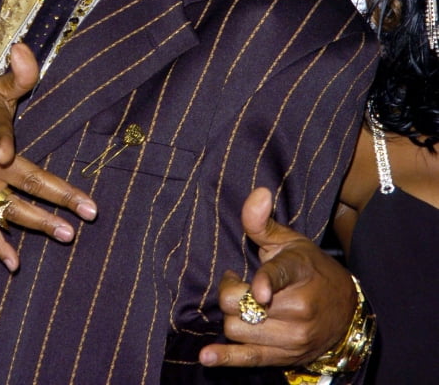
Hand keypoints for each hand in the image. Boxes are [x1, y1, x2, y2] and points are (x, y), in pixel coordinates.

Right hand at [0, 42, 96, 271]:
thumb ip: (17, 75)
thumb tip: (25, 48)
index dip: (1, 142)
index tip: (7, 155)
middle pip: (21, 180)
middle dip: (56, 197)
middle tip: (87, 211)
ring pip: (7, 208)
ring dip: (37, 223)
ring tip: (66, 234)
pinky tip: (15, 264)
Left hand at [199, 187, 355, 368]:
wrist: (344, 312)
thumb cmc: (310, 269)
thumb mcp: (290, 240)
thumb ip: (263, 221)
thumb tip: (257, 193)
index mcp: (298, 271)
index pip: (279, 276)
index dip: (266, 283)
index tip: (259, 292)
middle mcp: (298, 308)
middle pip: (242, 304)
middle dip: (230, 292)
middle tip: (236, 280)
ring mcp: (291, 337)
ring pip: (238, 329)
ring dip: (232, 316)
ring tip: (242, 302)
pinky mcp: (283, 357)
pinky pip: (248, 359)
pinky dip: (226, 358)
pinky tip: (207, 356)